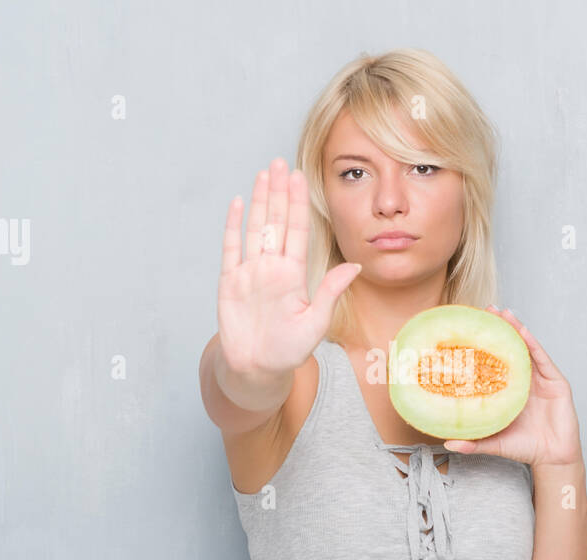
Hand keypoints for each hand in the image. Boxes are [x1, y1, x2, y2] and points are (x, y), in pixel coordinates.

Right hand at [218, 157, 361, 376]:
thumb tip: (356, 266)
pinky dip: (233, 226)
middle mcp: (272, 268)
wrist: (257, 370)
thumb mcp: (316, 322)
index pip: (298, 231)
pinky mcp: (230, 283)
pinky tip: (239, 203)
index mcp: (294, 275)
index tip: (301, 177)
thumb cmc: (288, 351)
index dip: (299, 203)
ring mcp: (250, 273)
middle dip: (279, 192)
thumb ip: (331, 292)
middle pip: (277, 222)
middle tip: (281, 162)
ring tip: (264, 173)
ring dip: (260, 201)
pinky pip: (231, 249)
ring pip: (256, 228)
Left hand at [443, 307, 582, 468]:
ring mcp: (541, 380)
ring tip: (503, 312)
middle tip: (485, 310)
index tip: (469, 330)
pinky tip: (522, 331)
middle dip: (500, 329)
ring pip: (527, 349)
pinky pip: (542, 360)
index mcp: (509, 390)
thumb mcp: (494, 442)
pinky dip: (532, 344)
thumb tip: (446, 442)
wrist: (552, 459)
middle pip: (511, 350)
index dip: (484, 347)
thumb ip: (472, 443)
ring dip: (516, 329)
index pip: (494, 363)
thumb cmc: (524, 448)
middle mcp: (525, 381)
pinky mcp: (557, 383)